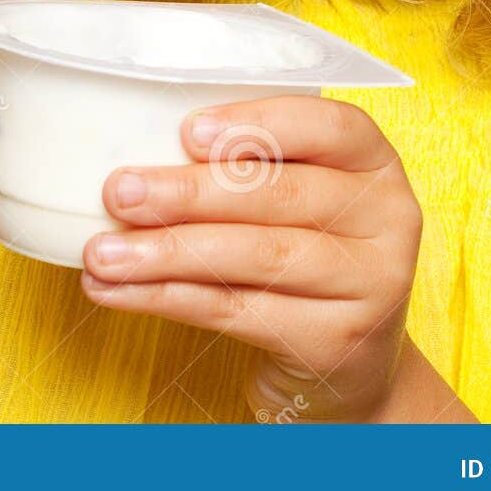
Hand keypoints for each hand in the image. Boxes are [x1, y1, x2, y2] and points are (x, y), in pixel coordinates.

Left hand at [79, 94, 424, 421]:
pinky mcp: (337, 343)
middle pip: (280, 195)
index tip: (187, 132)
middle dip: (189, 192)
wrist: (351, 367)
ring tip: (102, 253)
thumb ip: (246, 164)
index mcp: (375, 161)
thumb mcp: (297, 199)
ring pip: (255, 257)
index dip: (257, 123)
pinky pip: (238, 313)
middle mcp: (388, 219)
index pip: (328, 125)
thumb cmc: (304, 254)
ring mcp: (372, 285)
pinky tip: (119, 292)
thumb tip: (134, 140)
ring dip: (167, 253)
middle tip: (118, 192)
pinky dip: (168, 299)